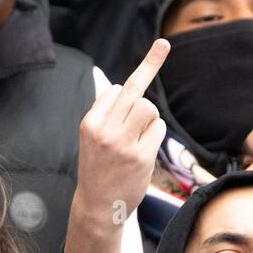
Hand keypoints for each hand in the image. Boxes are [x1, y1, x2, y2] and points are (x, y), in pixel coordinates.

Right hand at [73, 39, 168, 228]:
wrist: (97, 207)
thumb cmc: (98, 168)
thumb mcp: (91, 138)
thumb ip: (106, 114)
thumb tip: (128, 86)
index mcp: (90, 123)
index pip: (115, 90)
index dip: (125, 92)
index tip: (145, 59)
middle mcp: (105, 131)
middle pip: (134, 91)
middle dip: (150, 66)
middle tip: (163, 46)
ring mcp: (123, 145)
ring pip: (148, 107)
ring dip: (150, 116)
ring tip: (140, 132)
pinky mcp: (141, 158)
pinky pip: (158, 129)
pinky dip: (155, 133)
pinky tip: (144, 147)